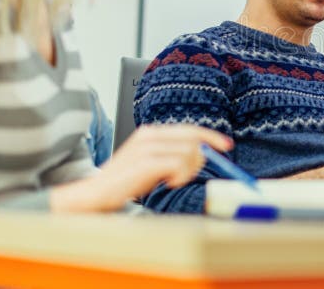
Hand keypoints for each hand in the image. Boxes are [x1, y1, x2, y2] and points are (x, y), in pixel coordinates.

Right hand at [50, 125, 232, 211]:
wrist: (96, 194)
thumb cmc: (126, 181)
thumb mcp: (152, 162)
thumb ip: (174, 153)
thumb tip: (204, 154)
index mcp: (151, 132)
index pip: (190, 129)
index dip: (211, 136)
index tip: (226, 145)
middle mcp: (150, 135)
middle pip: (194, 139)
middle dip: (203, 157)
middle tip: (191, 173)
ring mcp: (148, 147)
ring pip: (190, 153)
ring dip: (189, 171)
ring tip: (172, 181)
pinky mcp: (146, 162)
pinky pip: (180, 165)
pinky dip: (180, 177)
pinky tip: (167, 183)